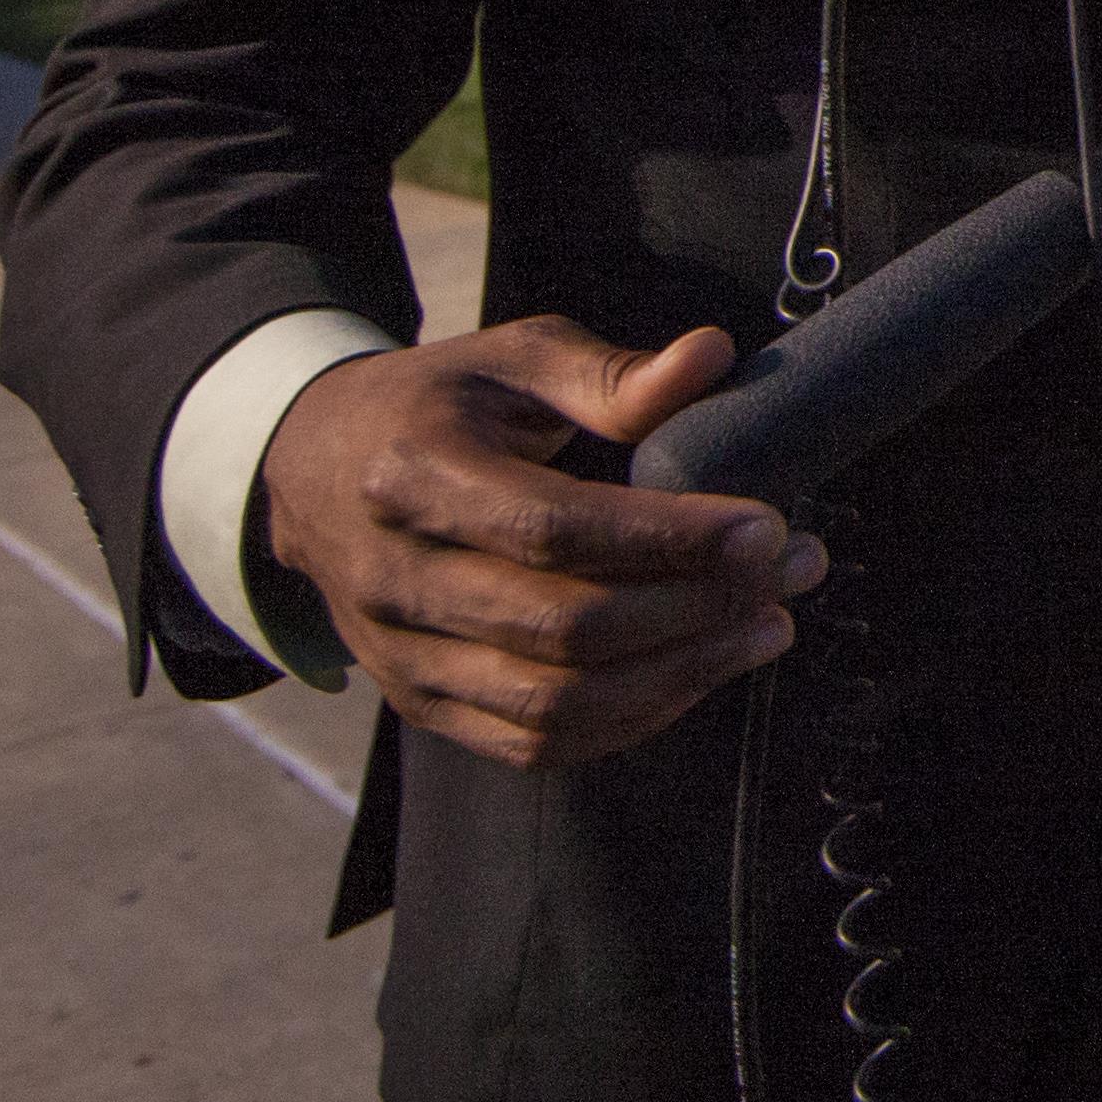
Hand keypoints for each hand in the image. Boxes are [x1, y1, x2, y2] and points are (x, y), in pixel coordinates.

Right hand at [257, 317, 811, 769]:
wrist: (309, 471)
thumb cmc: (433, 406)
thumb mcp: (509, 361)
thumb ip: (609, 374)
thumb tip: (711, 359)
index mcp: (412, 477)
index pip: (553, 530)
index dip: (669, 538)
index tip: (766, 528)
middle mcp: (395, 579)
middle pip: (563, 628)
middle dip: (696, 608)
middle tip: (791, 571)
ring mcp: (401, 655)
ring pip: (554, 702)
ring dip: (681, 674)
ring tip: (768, 628)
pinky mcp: (420, 703)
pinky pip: (534, 742)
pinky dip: (631, 720)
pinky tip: (701, 671)